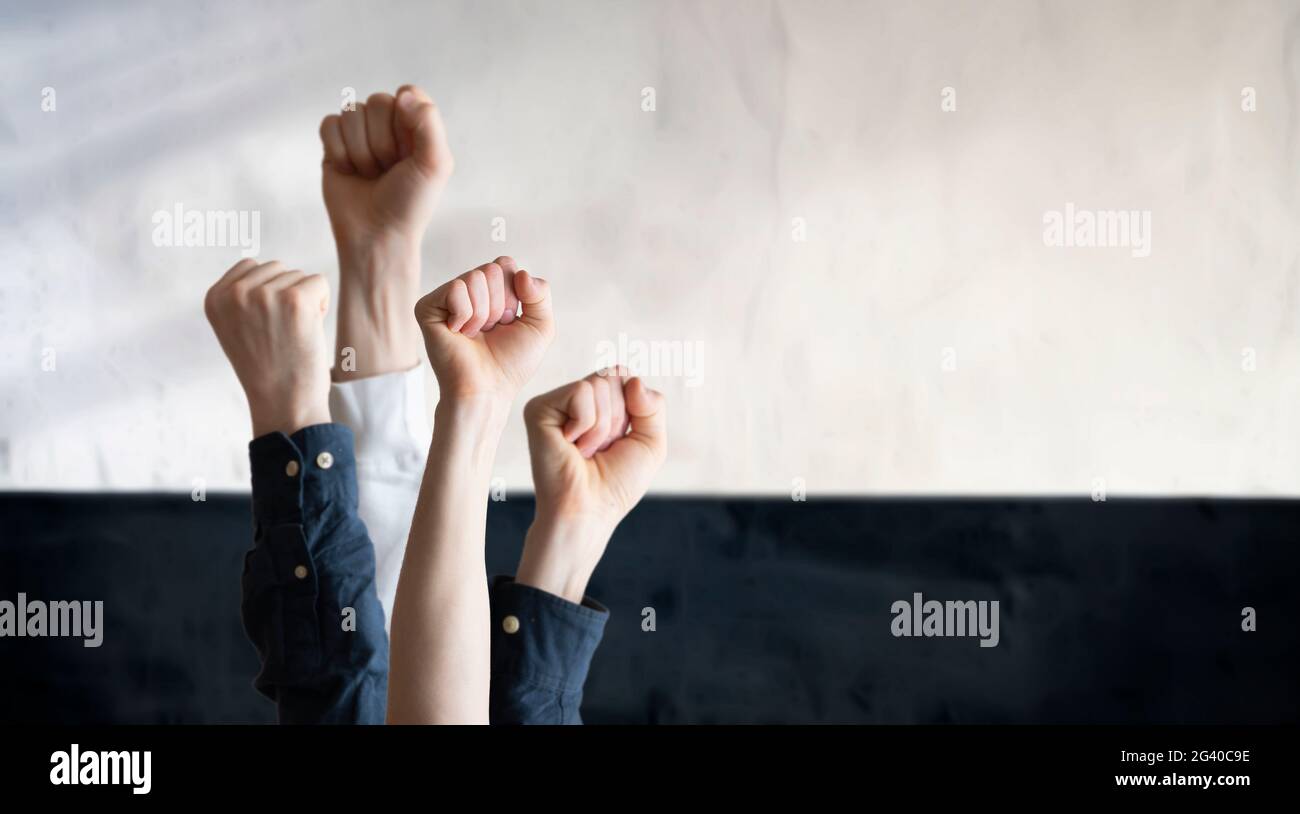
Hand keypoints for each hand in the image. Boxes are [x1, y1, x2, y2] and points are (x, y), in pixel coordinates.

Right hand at [204, 259, 331, 437]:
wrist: (284, 403)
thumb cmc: (267, 367)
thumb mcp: (236, 327)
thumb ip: (240, 296)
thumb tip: (262, 265)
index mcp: (214, 298)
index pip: (251, 266)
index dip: (268, 292)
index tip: (264, 325)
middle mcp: (235, 293)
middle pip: (277, 268)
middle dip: (287, 294)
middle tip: (282, 333)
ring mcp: (264, 295)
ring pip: (299, 276)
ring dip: (304, 302)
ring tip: (293, 335)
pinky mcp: (295, 300)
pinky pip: (320, 282)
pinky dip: (322, 304)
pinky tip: (310, 330)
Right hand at [319, 85, 453, 253]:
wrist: (376, 235)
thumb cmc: (410, 203)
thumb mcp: (434, 164)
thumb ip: (428, 123)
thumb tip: (402, 94)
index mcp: (417, 126)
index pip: (407, 94)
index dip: (406, 121)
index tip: (410, 153)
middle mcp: (389, 126)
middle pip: (377, 101)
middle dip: (383, 141)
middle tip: (389, 170)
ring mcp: (360, 134)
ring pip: (351, 112)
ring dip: (361, 151)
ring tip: (371, 174)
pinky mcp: (334, 145)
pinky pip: (329, 124)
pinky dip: (339, 151)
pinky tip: (349, 171)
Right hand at [414, 257, 552, 402]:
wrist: (487, 389)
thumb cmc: (511, 363)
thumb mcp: (540, 325)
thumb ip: (541, 293)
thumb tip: (521, 273)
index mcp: (490, 290)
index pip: (505, 264)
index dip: (515, 294)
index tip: (508, 321)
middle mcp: (467, 290)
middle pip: (492, 269)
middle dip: (500, 304)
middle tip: (491, 330)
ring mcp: (446, 298)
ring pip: (475, 277)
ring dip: (483, 313)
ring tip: (476, 334)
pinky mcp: (427, 307)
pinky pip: (455, 289)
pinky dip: (465, 315)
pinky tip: (459, 333)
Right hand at [517, 368, 667, 601]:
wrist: (589, 510)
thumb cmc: (616, 483)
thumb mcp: (651, 442)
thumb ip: (654, 405)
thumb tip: (634, 379)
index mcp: (597, 403)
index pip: (625, 375)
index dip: (634, 407)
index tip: (619, 440)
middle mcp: (574, 399)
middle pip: (614, 375)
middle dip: (619, 417)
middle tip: (600, 448)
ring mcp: (555, 403)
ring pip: (599, 383)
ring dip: (603, 426)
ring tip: (585, 450)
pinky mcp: (539, 408)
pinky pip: (581, 392)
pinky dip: (587, 424)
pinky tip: (572, 446)